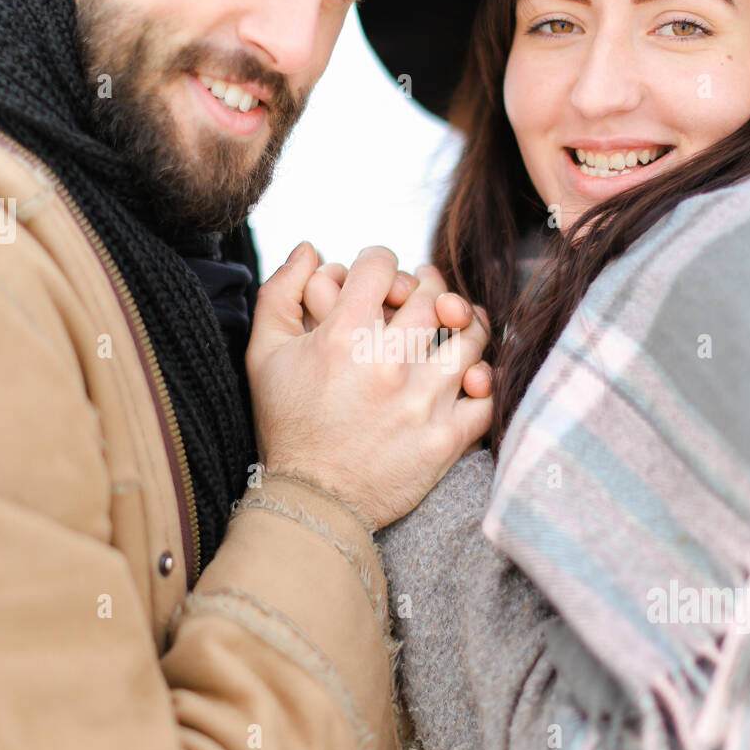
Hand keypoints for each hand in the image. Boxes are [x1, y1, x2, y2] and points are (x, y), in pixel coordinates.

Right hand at [245, 242, 492, 529]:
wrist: (312, 501)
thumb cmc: (287, 425)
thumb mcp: (263, 356)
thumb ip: (280, 293)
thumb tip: (309, 248)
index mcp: (343, 338)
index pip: (382, 266)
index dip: (381, 261)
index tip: (379, 278)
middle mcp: (387, 365)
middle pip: (434, 296)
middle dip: (428, 284)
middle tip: (422, 293)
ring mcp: (422, 402)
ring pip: (470, 339)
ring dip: (466, 324)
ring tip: (456, 324)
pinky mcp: (445, 438)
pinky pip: (486, 396)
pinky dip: (483, 381)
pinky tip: (469, 375)